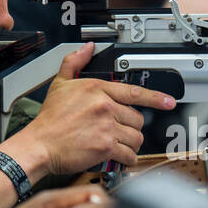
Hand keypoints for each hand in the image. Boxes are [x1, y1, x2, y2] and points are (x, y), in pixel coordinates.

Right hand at [18, 43, 175, 174]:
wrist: (39, 145)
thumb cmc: (49, 120)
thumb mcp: (60, 84)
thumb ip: (75, 63)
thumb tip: (87, 48)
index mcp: (97, 89)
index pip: (134, 92)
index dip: (156, 98)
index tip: (169, 101)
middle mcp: (105, 106)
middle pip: (137, 118)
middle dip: (130, 127)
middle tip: (118, 131)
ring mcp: (107, 127)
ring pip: (136, 137)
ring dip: (130, 144)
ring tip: (118, 145)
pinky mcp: (106, 146)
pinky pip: (129, 154)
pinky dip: (127, 159)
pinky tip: (119, 158)